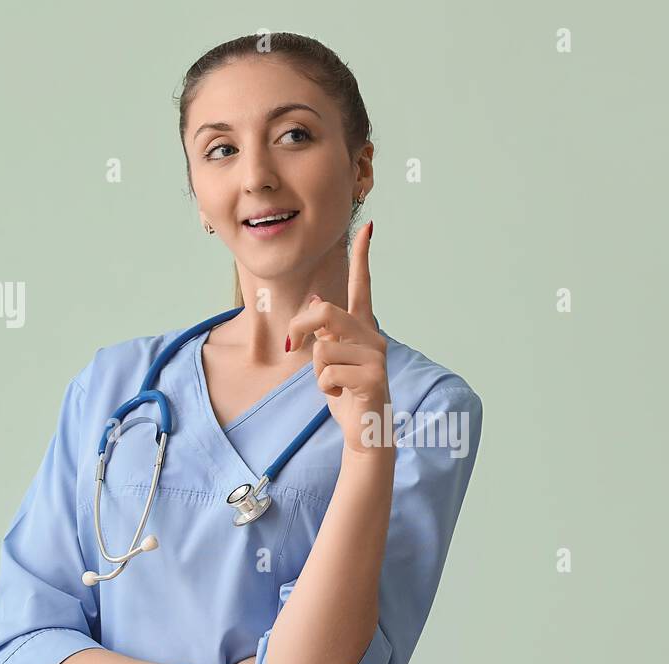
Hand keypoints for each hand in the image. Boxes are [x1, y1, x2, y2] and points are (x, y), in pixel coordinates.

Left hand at [286, 221, 390, 455]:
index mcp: (362, 329)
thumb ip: (326, 333)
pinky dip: (326, 389)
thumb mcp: (331, 360)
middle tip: (292, 346)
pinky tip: (341, 397)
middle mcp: (373, 337)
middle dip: (301, 327)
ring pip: (323, 349)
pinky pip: (329, 373)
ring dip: (317, 373)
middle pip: (326, 312)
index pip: (362, 287)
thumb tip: (316, 303)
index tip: (369, 228)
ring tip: (334, 386)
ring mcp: (376, 356)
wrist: (365, 431)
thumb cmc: (347, 395)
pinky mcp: (373, 377)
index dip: (363, 257)